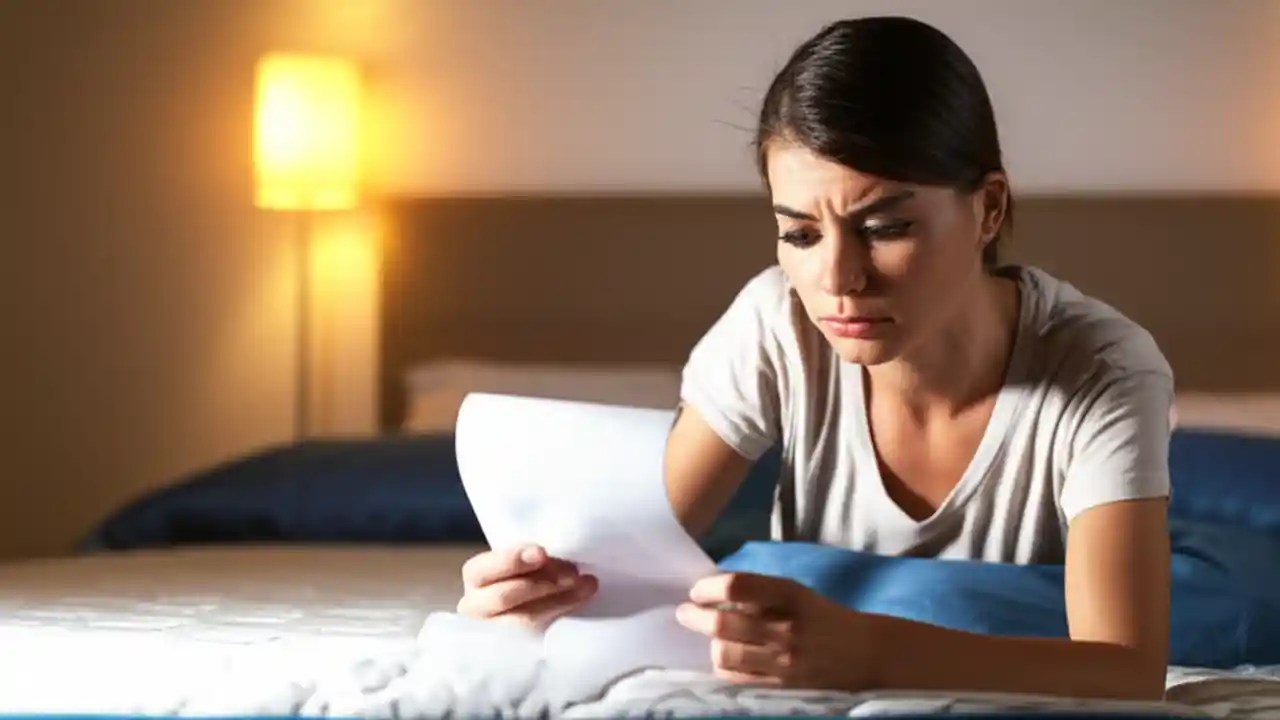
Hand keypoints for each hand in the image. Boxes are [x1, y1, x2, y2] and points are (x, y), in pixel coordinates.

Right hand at [457, 544, 597, 631]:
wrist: (523, 618)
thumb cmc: (524, 579)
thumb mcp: (520, 564)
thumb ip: (530, 559)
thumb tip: (556, 552)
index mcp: (476, 578)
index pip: (482, 569)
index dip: (511, 560)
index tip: (542, 552)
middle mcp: (477, 607)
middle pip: (503, 597)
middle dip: (542, 582)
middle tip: (573, 572)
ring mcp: (494, 633)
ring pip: (524, 620)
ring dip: (559, 600)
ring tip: (586, 586)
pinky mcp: (516, 652)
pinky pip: (538, 640)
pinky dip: (563, 617)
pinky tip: (581, 603)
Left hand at [675, 572, 875, 690]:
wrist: (865, 653)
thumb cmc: (821, 617)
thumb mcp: (795, 592)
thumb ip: (758, 591)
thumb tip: (711, 589)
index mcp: (790, 595)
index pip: (737, 587)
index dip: (707, 588)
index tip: (697, 591)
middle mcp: (786, 628)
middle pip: (722, 624)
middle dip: (694, 617)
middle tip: (685, 613)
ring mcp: (783, 662)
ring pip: (724, 654)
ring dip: (711, 644)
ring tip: (712, 638)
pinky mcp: (781, 687)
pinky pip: (736, 679)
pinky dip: (723, 668)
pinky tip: (726, 659)